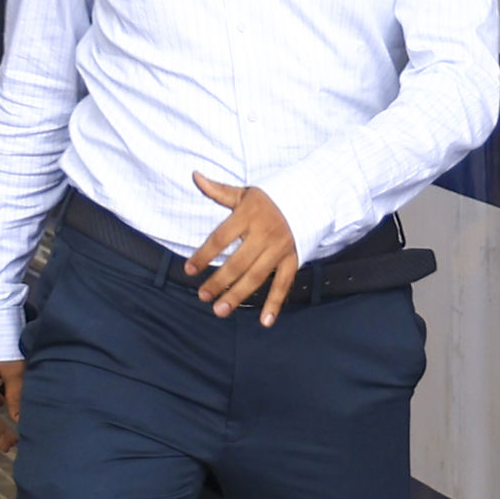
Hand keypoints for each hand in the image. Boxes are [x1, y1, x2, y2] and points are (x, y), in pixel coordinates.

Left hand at [186, 175, 302, 323]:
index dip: (203, 255)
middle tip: (203, 296)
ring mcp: (279, 248)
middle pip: (237, 262)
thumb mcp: (245, 193)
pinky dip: (274, 303)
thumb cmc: (271, 197)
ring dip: (238, 295)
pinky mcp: (293, 259)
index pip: (220, 239)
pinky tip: (264, 322)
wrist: (310, 196)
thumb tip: (195, 176)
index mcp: (248, 216)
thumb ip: (219, 191)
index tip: (189, 270)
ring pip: (256, 276)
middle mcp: (264, 234)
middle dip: (218, 281)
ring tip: (220, 310)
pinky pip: (283, 284)